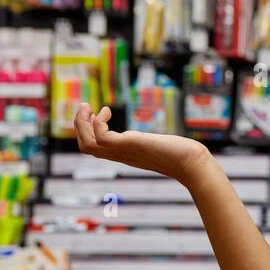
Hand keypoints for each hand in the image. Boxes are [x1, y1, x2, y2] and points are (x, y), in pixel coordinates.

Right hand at [73, 103, 211, 185]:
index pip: (94, 148)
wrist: (190, 163)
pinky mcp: (128, 144)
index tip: (98, 114)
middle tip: (85, 106)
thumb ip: (155, 146)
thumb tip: (166, 144)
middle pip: (85, 146)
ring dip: (81, 123)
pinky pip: (100, 136)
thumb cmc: (181, 156)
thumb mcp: (159, 147)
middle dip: (79, 125)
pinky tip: (107, 111)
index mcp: (123, 155)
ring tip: (88, 106)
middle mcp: (119, 155)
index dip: (88, 131)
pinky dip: (97, 123)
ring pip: (87, 143)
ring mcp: (122, 151)